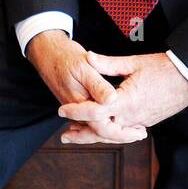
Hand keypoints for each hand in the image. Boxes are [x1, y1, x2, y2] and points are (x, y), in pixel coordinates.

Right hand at [25, 30, 147, 143]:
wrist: (46, 53)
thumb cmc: (64, 57)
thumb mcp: (83, 66)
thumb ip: (98, 85)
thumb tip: (113, 99)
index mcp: (80, 102)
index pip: (102, 127)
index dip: (121, 132)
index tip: (138, 132)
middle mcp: (77, 110)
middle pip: (100, 131)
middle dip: (121, 135)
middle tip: (140, 134)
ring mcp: (76, 108)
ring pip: (96, 127)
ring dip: (113, 131)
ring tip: (133, 132)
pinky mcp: (77, 104)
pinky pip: (91, 120)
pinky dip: (105, 123)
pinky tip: (115, 122)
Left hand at [58, 52, 187, 143]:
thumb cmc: (163, 68)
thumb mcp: (133, 63)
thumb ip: (108, 64)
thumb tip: (89, 58)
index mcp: (126, 101)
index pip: (95, 112)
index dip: (76, 112)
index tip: (62, 110)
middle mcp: (132, 116)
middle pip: (101, 131)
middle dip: (82, 134)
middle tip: (65, 135)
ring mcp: (140, 121)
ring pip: (112, 134)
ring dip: (95, 135)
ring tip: (79, 136)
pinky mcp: (147, 122)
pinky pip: (123, 132)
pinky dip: (110, 132)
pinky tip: (103, 129)